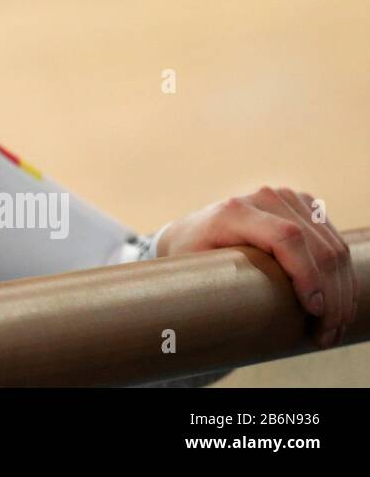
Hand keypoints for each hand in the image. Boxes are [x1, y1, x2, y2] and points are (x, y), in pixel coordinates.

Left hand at [158, 186, 357, 348]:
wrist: (192, 232)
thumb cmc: (191, 258)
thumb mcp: (193, 270)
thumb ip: (212, 284)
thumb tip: (240, 315)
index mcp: (235, 211)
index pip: (286, 238)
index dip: (308, 275)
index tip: (313, 311)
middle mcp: (265, 198)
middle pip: (318, 248)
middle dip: (332, 297)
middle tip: (326, 335)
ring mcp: (289, 199)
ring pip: (334, 248)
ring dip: (343, 293)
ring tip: (333, 328)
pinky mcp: (305, 207)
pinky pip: (336, 243)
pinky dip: (343, 278)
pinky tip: (339, 305)